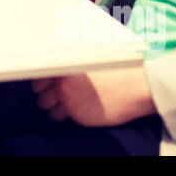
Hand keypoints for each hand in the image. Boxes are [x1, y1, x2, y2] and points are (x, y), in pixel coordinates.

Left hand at [31, 66, 155, 127]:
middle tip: (60, 94)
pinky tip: (78, 109)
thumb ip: (71, 62)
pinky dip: (65, 116)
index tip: (47, 84)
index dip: (42, 82)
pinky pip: (60, 118)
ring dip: (54, 107)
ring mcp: (68, 99)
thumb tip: (56, 65)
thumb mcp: (92, 58)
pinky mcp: (76, 115)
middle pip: (39, 94)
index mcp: (65, 64)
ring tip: (69, 103)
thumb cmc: (118, 69)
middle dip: (47, 95)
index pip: (38, 76)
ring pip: (47, 108)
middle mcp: (62, 82)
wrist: (136, 86)